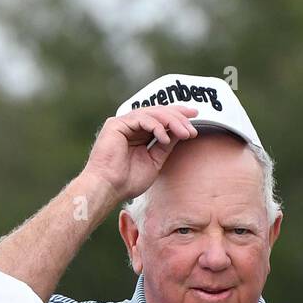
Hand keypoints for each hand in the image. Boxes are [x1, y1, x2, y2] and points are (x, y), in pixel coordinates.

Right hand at [81, 104, 198, 203]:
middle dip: (178, 118)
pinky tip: (165, 138)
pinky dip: (156, 126)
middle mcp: (130, 126)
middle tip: (192, 128)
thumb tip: (182, 132)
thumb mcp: (154, 161)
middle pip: (158, 113)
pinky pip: (141, 118)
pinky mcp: (115, 124)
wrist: (108, 189)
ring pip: (152, 113)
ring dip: (171, 121)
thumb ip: (165, 146)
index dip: (177, 115)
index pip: (160, 119)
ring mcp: (122, 124)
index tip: (194, 116)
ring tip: (185, 133)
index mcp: (137, 134)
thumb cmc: (127, 181)